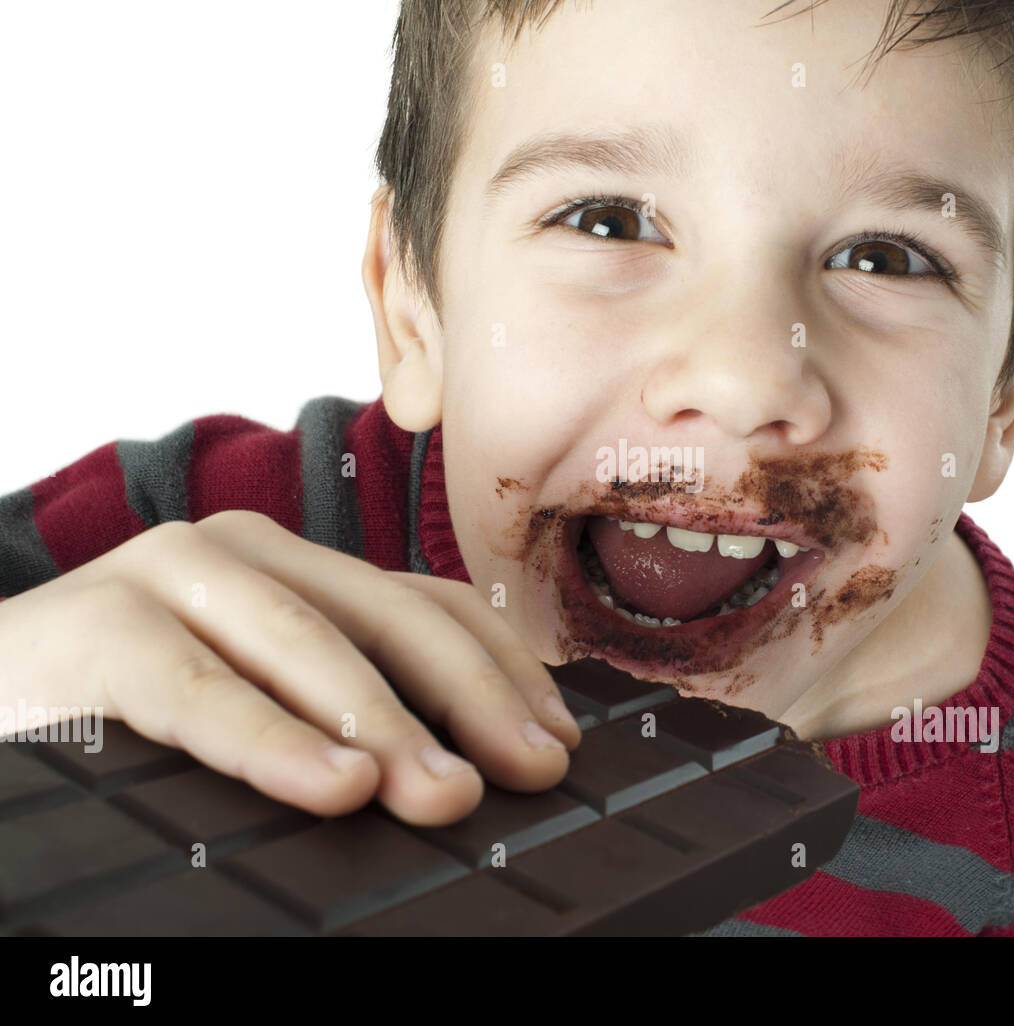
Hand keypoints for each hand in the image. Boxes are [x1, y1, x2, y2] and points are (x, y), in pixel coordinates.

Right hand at [0, 510, 579, 825]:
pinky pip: (200, 687)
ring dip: (385, 723)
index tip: (558, 740)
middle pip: (391, 617)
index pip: (431, 607)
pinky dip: (271, 740)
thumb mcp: (261, 696)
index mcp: (300, 573)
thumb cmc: (131, 708)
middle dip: (471, 698)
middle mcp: (249, 554)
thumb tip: (464, 773)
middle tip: (530, 773)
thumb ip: (344, 709)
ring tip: (444, 792)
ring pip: (308, 643)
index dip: (505, 669)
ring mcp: (174, 576)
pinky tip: (330, 785)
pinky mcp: (99, 624)